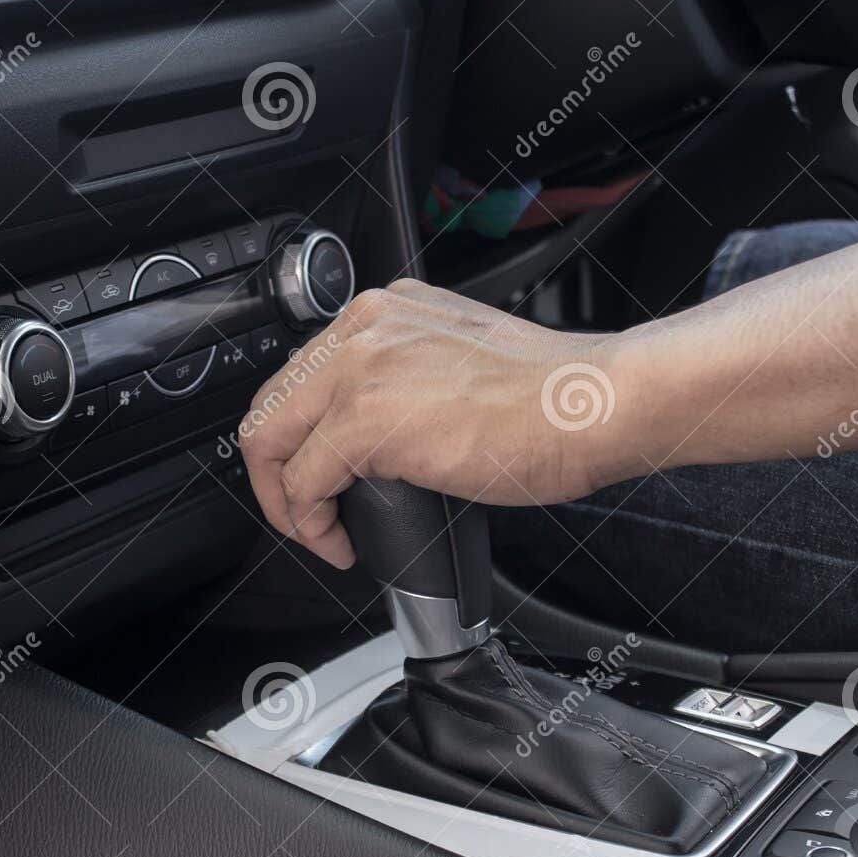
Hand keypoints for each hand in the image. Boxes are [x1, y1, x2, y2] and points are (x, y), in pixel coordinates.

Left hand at [237, 279, 637, 568]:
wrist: (588, 406)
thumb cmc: (550, 398)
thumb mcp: (457, 364)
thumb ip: (408, 380)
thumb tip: (383, 437)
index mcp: (383, 313)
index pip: (300, 376)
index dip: (297, 439)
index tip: (319, 478)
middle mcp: (362, 329)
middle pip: (271, 405)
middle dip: (276, 474)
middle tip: (306, 515)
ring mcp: (359, 369)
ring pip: (270, 442)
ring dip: (286, 503)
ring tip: (320, 533)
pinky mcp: (365, 419)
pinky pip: (302, 483)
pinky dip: (309, 524)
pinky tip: (339, 543)